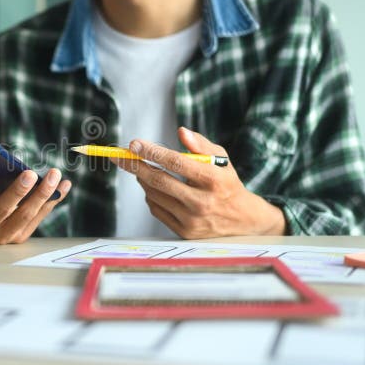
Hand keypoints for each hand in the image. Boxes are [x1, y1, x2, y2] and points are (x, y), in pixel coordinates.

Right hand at [0, 169, 70, 243]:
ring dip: (42, 194)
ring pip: (25, 215)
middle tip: (30, 173)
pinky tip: (64, 184)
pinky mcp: (21, 236)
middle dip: (16, 192)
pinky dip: (53, 199)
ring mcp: (3, 235)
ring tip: (54, 174)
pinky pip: (40, 216)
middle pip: (0, 210)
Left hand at [115, 127, 285, 238]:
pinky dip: (150, 195)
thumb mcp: (221, 160)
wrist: (242, 220)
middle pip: (159, 181)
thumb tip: (181, 132)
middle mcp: (202, 202)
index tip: (134, 144)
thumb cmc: (227, 183)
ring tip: (143, 169)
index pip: (176, 163)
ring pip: (154, 195)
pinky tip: (155, 188)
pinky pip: (155, 209)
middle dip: (136, 166)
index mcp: (214, 180)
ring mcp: (192, 220)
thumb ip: (201, 145)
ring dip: (143, 179)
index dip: (152, 152)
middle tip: (122, 156)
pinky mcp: (184, 232)